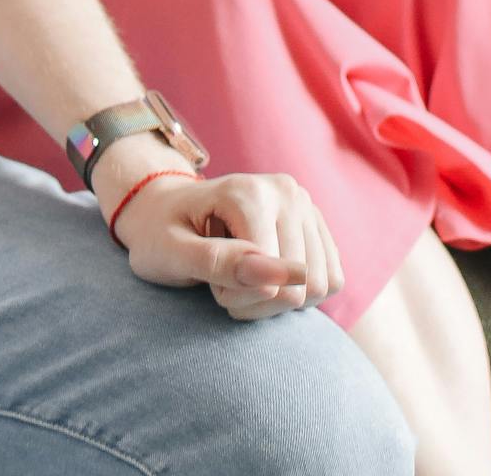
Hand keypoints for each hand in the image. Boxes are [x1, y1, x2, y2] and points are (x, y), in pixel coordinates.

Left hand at [110, 167, 343, 320]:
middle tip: (221, 282)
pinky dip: (299, 293)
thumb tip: (279, 276)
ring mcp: (307, 205)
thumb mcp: (171, 253)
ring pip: (319, 286)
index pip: (271, 281)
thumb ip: (220, 262)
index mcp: (251, 192)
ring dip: (279, 300)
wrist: (164, 210)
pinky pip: (331, 279)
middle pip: (300, 286)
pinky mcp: (316, 224)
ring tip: (243, 279)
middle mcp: (288, 191)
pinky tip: (267, 279)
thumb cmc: (159, 234)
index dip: (235, 297)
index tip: (206, 281)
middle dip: (257, 301)